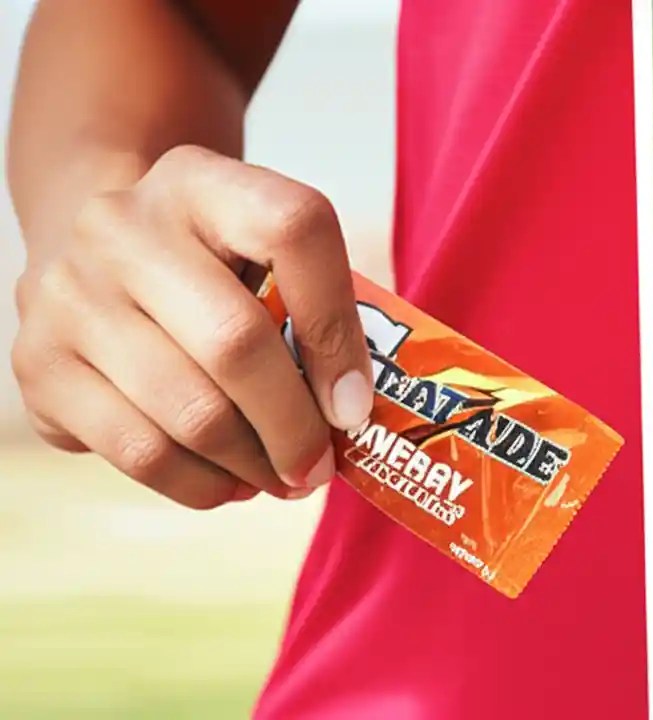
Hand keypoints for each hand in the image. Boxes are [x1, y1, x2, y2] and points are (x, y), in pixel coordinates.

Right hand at [11, 145, 372, 508]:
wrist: (92, 257)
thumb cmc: (209, 268)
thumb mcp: (259, 251)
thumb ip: (316, 306)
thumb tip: (355, 414)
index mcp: (201, 183)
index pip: (295, 229)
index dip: (337, 326)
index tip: (355, 401)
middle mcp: (123, 228)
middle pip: (236, 343)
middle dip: (296, 426)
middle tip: (322, 466)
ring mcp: (71, 295)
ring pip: (191, 412)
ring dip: (254, 465)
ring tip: (284, 479)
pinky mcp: (40, 365)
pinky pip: (140, 452)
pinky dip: (200, 484)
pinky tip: (229, 483)